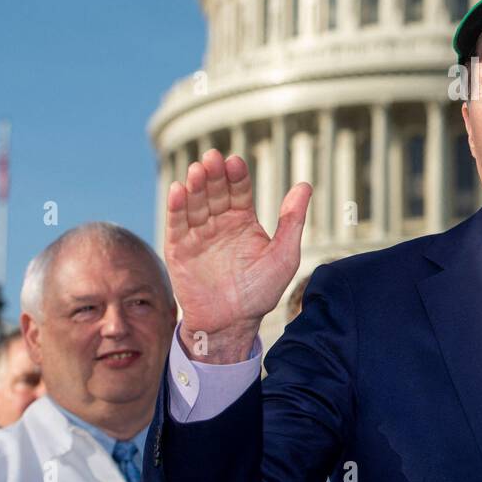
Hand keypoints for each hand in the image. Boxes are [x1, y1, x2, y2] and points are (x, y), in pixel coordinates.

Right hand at [165, 149, 310, 362]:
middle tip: (212, 158)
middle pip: (215, 192)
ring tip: (197, 170)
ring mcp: (198, 234)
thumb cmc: (260, 291)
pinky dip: (176, 207)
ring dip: (195, 186)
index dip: (236, 176)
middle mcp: (219, 223)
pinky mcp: (179, 249)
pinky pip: (177, 225)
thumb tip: (305, 184)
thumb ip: (292, 220)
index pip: (239, 190)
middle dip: (213, 174)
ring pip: (195, 203)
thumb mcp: (283, 255)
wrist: (232, 323)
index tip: (235, 162)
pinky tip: (178, 190)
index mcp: (243, 220)